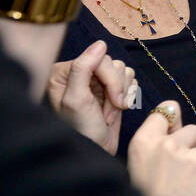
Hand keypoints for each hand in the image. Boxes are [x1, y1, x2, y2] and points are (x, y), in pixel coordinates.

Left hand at [46, 40, 137, 154]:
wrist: (96, 151)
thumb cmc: (82, 131)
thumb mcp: (76, 100)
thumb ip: (83, 68)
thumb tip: (100, 44)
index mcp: (64, 72)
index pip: (99, 59)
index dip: (110, 79)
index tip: (114, 101)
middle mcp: (80, 73)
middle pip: (113, 64)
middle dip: (116, 89)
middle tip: (111, 111)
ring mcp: (96, 81)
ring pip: (123, 71)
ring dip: (123, 93)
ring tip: (112, 112)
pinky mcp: (111, 89)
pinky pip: (130, 79)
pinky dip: (129, 94)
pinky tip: (119, 108)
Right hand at [126, 100, 195, 195]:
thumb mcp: (139, 167)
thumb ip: (157, 140)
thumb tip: (176, 113)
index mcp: (144, 143)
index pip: (165, 111)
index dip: (172, 120)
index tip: (174, 128)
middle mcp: (168, 145)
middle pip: (193, 129)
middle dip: (191, 145)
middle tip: (179, 172)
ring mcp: (193, 158)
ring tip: (185, 189)